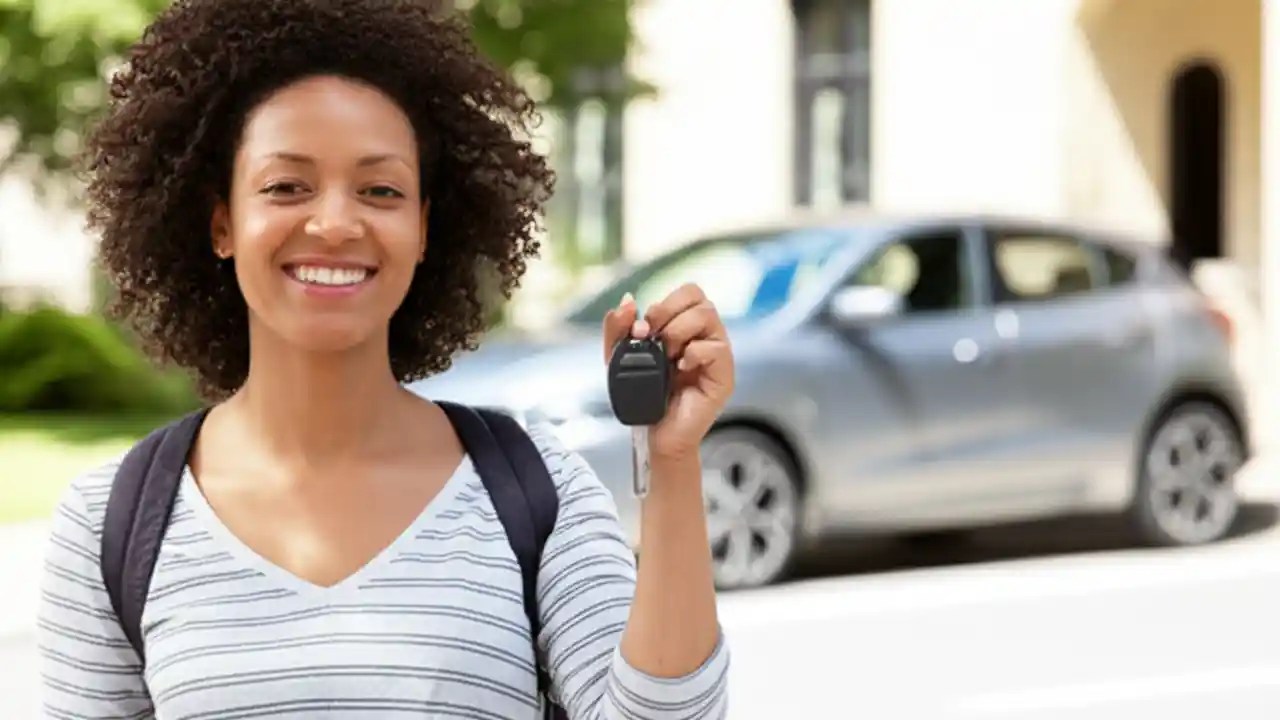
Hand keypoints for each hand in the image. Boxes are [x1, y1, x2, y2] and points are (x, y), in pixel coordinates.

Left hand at [603, 284, 734, 461]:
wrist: (655, 436)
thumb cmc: (643, 397)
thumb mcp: (618, 358)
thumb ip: (617, 328)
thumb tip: (628, 300)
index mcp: (686, 328)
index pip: (688, 292)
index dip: (665, 302)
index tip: (645, 326)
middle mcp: (704, 337)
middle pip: (699, 298)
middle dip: (668, 312)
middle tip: (654, 337)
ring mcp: (716, 355)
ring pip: (708, 315)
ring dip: (679, 330)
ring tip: (668, 355)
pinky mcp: (723, 376)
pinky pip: (716, 347)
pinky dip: (693, 352)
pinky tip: (681, 369)